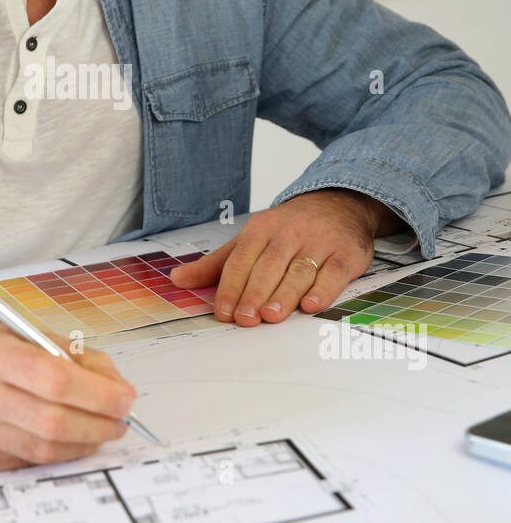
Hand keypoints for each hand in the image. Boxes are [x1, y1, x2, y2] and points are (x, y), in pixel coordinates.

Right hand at [0, 319, 136, 470]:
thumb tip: (119, 391)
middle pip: (53, 421)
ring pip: (44, 449)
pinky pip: (30, 461)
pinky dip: (59, 453)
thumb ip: (79, 358)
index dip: (97, 394)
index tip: (124, 399)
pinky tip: (70, 440)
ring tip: (102, 431)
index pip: (54, 379)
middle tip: (120, 420)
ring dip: (85, 443)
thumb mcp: (31, 336)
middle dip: (98, 424)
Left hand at [169, 188, 394, 325]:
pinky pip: (334, 273)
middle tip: (245, 318)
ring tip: (271, 316)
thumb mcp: (250, 239)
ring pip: (299, 270)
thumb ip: (216, 264)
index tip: (223, 311)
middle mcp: (290, 233)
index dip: (231, 285)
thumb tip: (177, 279)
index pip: (242, 258)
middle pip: (269, 265)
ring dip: (284, 294)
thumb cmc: (287, 229)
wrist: (338, 203)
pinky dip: (324, 289)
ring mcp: (320, 242)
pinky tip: (311, 305)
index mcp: (261, 228)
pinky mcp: (346, 254)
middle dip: (255, 292)